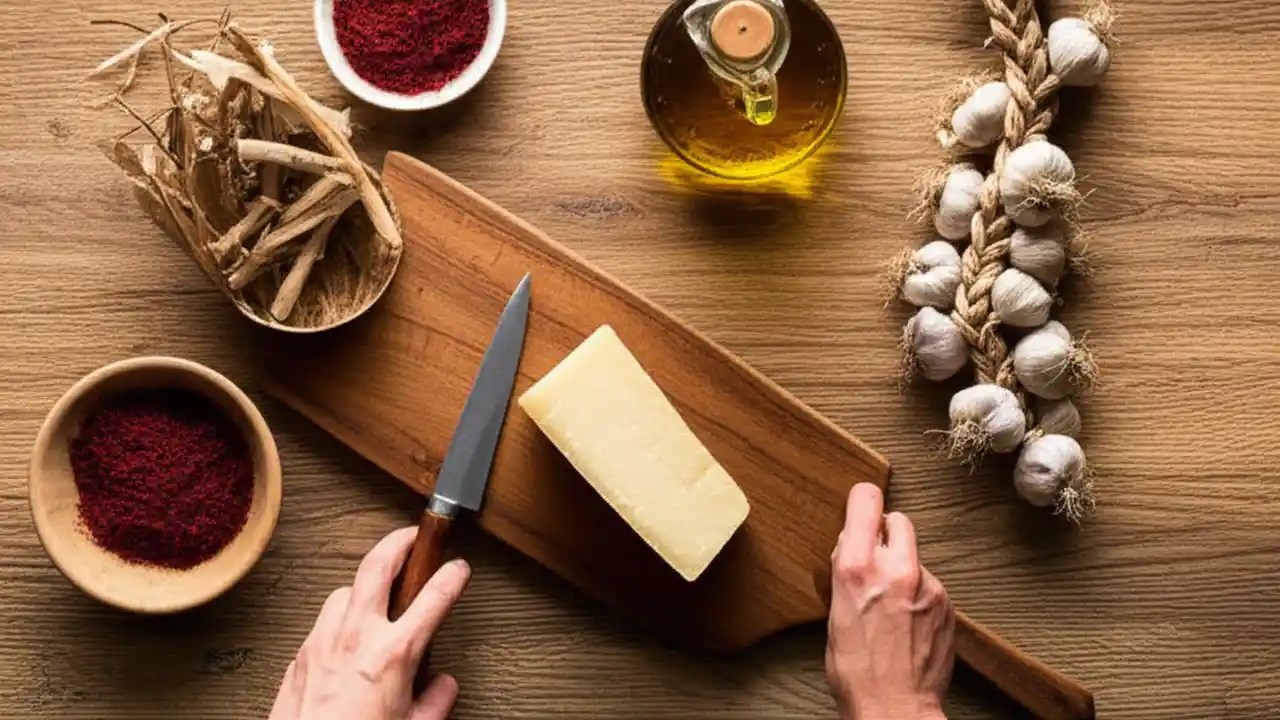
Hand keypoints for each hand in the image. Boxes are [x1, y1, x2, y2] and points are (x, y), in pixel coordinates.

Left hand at [269, 526, 471, 719]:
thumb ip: (434, 703)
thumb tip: (444, 687)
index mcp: (392, 655)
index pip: (433, 599)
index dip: (451, 578)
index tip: (458, 568)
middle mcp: (355, 639)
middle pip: (377, 566)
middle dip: (399, 542)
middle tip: (412, 536)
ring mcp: (321, 644)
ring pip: (343, 590)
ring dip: (363, 585)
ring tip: (377, 590)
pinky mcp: (298, 658)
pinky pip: (322, 621)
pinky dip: (339, 617)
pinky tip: (347, 629)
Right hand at [825, 483, 954, 719]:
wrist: (895, 708)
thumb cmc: (855, 670)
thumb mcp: (835, 611)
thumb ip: (847, 570)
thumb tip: (853, 545)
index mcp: (856, 567)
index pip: (866, 501)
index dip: (863, 502)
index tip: (861, 508)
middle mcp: (895, 568)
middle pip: (896, 520)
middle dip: (886, 534)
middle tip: (876, 560)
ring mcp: (927, 584)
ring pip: (914, 554)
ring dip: (904, 567)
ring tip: (892, 604)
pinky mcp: (947, 602)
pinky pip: (930, 582)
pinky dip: (920, 593)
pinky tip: (908, 620)